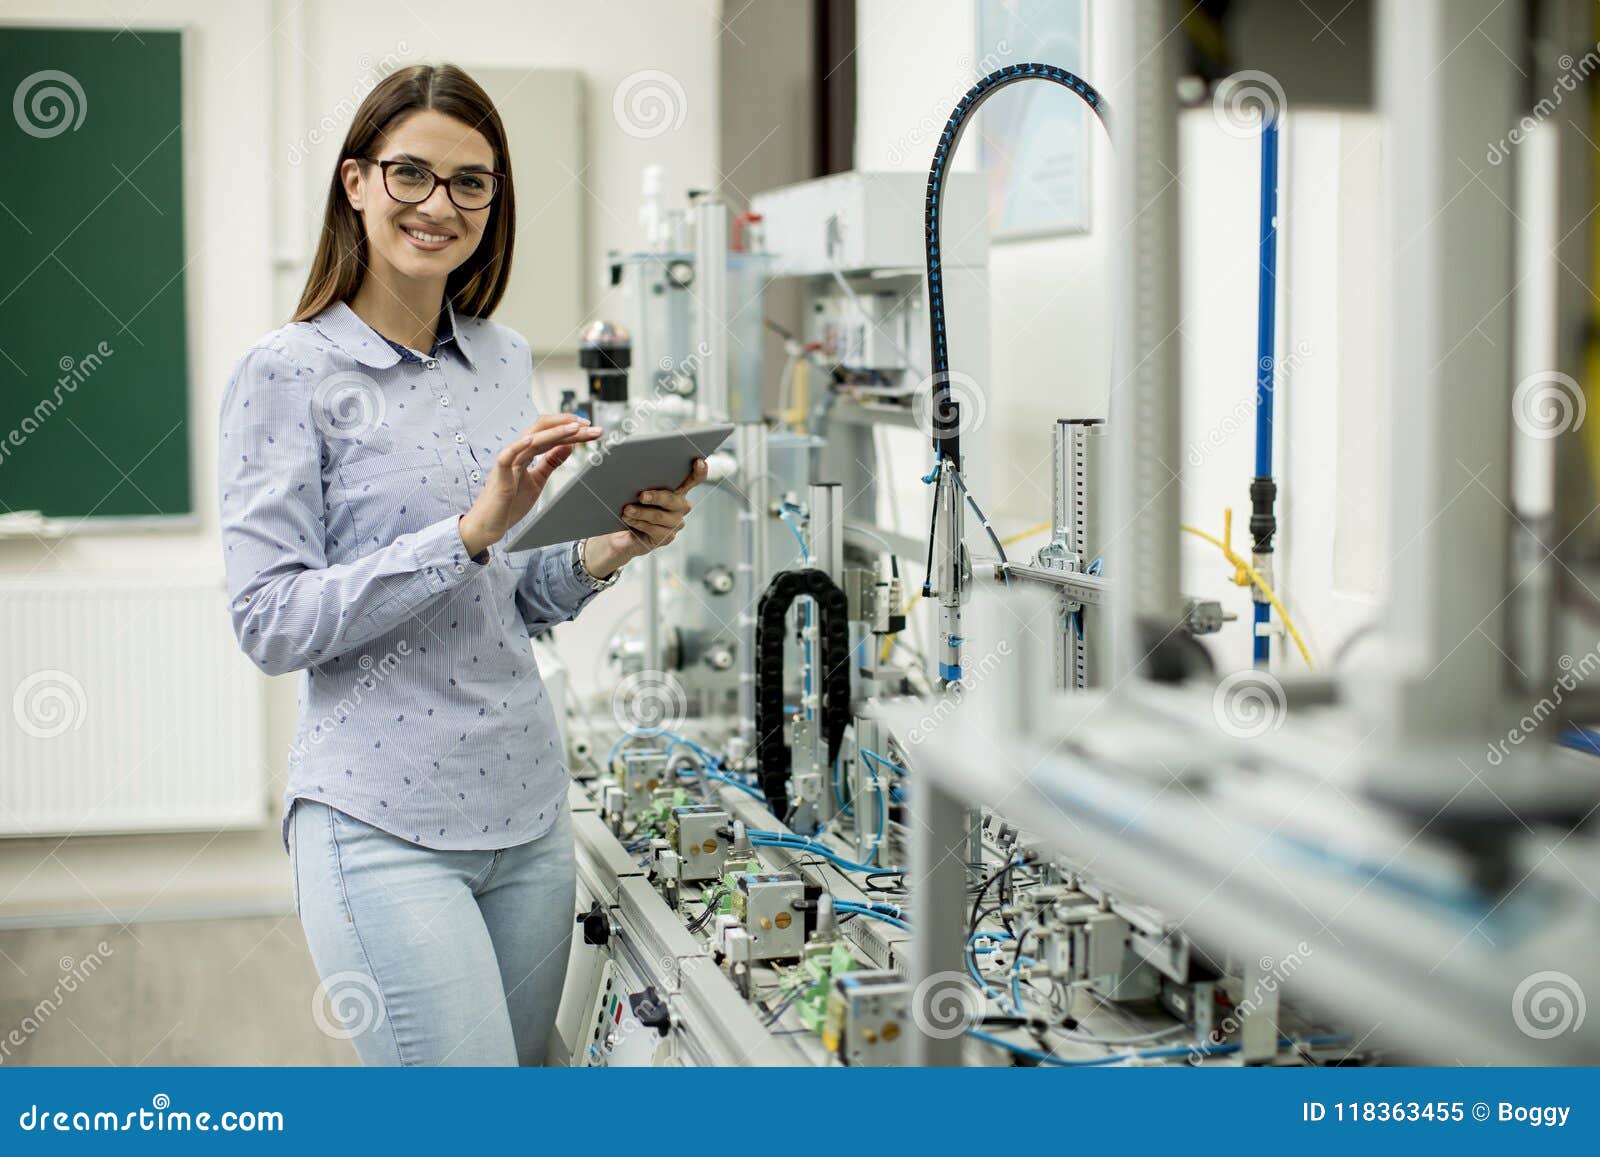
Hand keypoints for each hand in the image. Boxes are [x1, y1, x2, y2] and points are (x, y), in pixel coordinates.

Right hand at [459, 415, 601, 555]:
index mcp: (526, 452)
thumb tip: (569, 446)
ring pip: (531, 440)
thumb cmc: (510, 502)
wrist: (490, 524)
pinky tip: (532, 439)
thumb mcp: (538, 480)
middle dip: (567, 425)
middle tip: (589, 425)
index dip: (571, 430)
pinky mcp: (500, 475)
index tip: (591, 429)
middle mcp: (517, 452)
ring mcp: (508, 462)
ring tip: (575, 428)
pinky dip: (518, 446)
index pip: (551, 434)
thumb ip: (551, 463)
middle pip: (543, 430)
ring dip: (555, 432)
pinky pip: (507, 457)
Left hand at [581, 457, 708, 577]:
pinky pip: (654, 529)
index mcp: (678, 490)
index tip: (698, 462)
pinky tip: (628, 519)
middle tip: (641, 496)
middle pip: (673, 499)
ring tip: (626, 509)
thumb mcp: (637, 490)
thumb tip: (633, 473)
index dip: (699, 471)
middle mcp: (681, 506)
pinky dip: (638, 523)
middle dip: (656, 497)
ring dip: (641, 512)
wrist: (624, 532)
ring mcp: (675, 523)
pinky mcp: (667, 537)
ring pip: (660, 516)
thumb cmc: (632, 505)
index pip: (694, 479)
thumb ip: (642, 481)